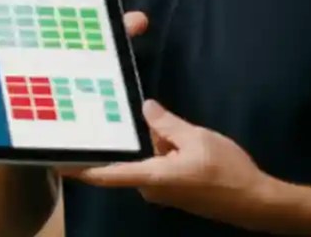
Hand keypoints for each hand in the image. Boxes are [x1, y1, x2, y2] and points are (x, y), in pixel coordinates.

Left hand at [67, 101, 283, 229]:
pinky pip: (158, 165)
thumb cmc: (226, 171)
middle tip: (103, 114)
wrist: (254, 201)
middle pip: (127, 161)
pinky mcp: (173, 189)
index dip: (80, 169)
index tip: (56, 162)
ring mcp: (162, 191)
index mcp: (153, 176)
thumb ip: (168, 124)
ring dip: (149, 143)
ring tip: (148, 117)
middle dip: (124, 140)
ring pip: (145, 160)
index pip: (107, 175)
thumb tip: (145, 108)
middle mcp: (151, 188)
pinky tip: (172, 134)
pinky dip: (161, 150)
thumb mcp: (197, 138)